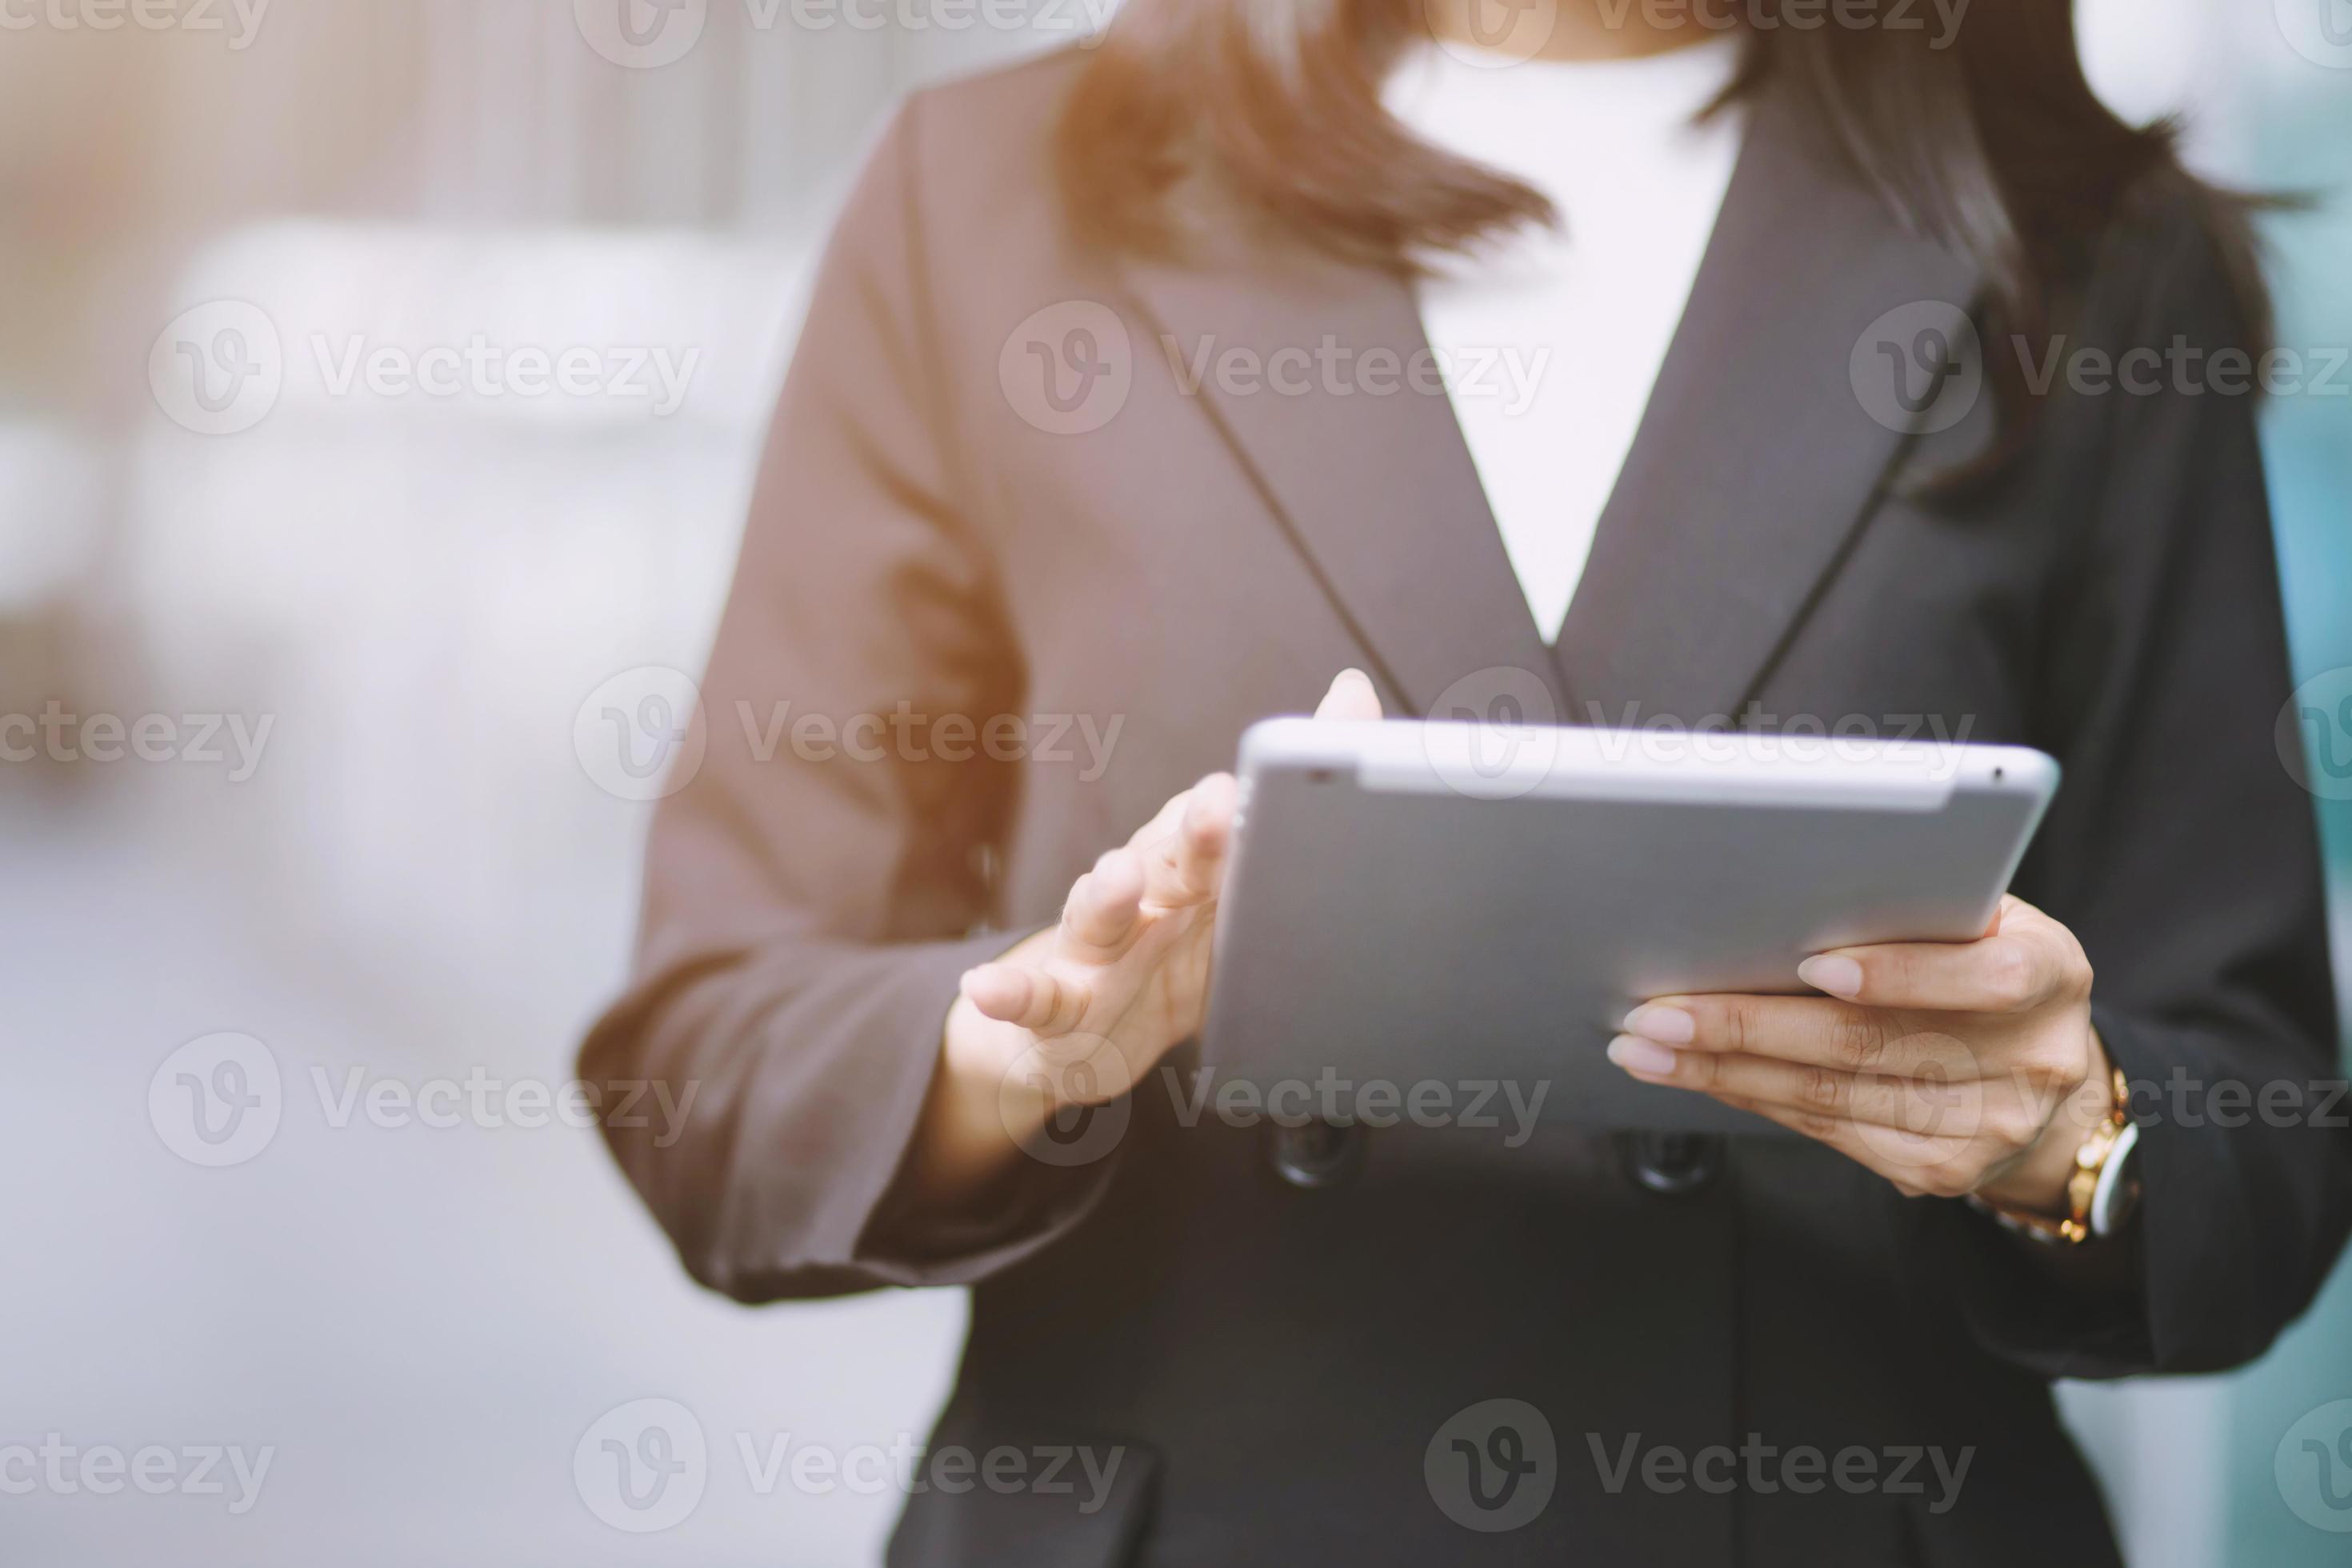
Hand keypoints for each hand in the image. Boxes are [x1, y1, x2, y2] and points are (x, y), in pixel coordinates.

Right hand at [914, 670, 1383, 1189]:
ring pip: (1100, 919)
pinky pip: (1034, 1000)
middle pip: (1168, 858)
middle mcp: (1141, 891)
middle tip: (1218, 807)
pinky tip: (987, 988)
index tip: (1261, 785)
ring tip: (1114, 878)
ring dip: (1107, 898)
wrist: (1075, 1031)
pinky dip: (1009, 994)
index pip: (1219, 826)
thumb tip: (1355, 688)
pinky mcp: (1058, 1008)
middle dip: (1195, 836)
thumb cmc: (1173, 946)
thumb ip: (1293, 799)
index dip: (1243, 811)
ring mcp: (1096, 949)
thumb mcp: (1240, 886)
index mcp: (1188, 863)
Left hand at [1607, 895, 2114, 1212]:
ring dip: (1724, 1071)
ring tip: (1647, 1045)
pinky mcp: (1940, 1171)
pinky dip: (1751, 1098)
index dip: (1895, 972)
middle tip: (1661, 1011)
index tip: (1812, 963)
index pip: (1979, 976)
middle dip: (1748, 1026)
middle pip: (1869, 1045)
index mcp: (2049, 972)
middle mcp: (2030, 1060)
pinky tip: (1698, 1076)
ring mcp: (1987, 1127)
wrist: (2045, 1073)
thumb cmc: (1984, 963)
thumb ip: (1914, 907)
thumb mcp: (1982, 919)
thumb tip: (1775, 902)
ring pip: (1831, 1097)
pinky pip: (1826, 1131)